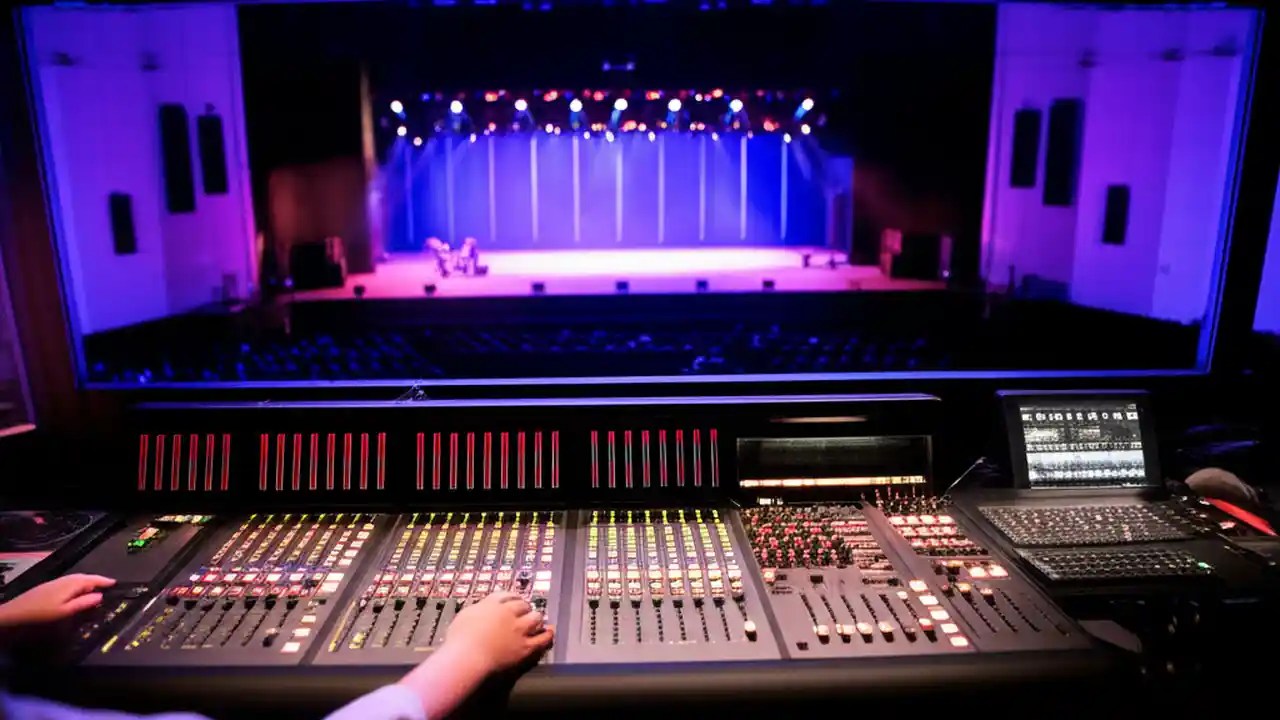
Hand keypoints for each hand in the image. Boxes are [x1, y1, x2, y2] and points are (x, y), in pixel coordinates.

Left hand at [0, 574, 115, 627]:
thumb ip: (83, 603)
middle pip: (85, 577)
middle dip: (96, 581)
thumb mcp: (65, 611)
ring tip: (94, 590)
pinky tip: (76, 593)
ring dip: (87, 583)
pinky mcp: (50, 586)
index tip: (115, 583)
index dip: (104, 581)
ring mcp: (57, 582)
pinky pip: (70, 582)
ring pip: (77, 579)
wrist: (16, 611)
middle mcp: (65, 579)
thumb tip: (100, 596)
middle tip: (107, 587)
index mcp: (71, 584)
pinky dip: (78, 585)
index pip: (92, 579)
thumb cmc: (42, 613)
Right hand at [398, 591, 553, 717]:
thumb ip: (476, 611)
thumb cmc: (459, 641)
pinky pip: (543, 638)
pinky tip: (550, 632)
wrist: (467, 658)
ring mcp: (519, 629)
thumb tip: (481, 610)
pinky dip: (548, 634)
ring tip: (536, 620)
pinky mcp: (526, 646)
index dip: (511, 598)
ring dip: (536, 618)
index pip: (505, 595)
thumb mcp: (463, 617)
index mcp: (491, 604)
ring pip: (535, 618)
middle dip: (524, 608)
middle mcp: (508, 613)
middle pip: (522, 605)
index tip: (513, 600)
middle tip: (524, 611)